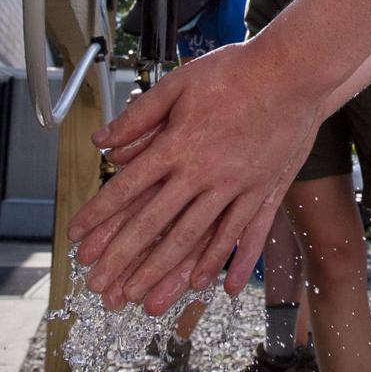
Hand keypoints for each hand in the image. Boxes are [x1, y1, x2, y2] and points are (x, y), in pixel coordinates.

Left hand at [67, 38, 325, 313]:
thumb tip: (102, 141)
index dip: (99, 215)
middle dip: (124, 258)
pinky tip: (216, 287)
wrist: (293, 72)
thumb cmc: (234, 72)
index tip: (77, 238)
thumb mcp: (178, 83)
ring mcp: (236, 185)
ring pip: (196, 237)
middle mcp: (202, 172)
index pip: (127, 188)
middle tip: (100, 287)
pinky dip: (230, 261)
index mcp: (177, 145)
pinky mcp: (263, 188)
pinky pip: (244, 232)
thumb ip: (139, 115)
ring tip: (145, 299)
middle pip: (156, 223)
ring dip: (167, 271)